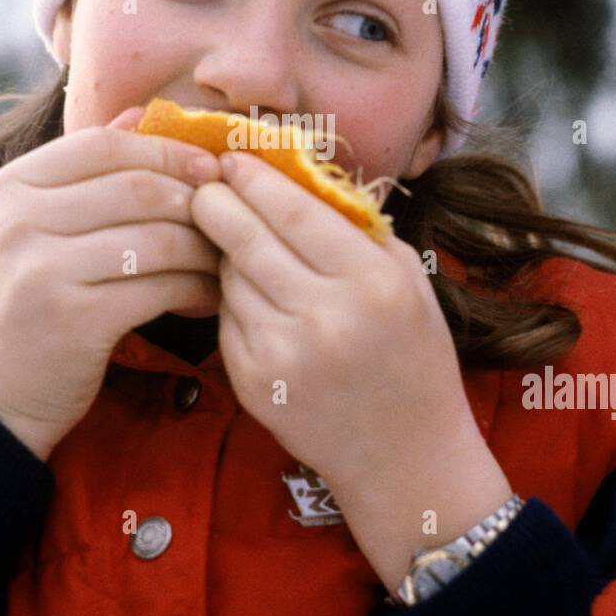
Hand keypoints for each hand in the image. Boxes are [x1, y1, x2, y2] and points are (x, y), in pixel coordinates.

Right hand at [0, 107, 222, 458]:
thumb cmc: (24, 311)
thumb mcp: (32, 231)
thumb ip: (83, 172)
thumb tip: (142, 113)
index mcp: (8, 187)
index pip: (103, 144)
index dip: (166, 150)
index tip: (210, 167)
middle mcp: (18, 220)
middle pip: (138, 187)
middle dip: (197, 200)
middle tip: (232, 217)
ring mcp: (42, 268)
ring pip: (157, 237)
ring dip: (205, 249)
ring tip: (226, 260)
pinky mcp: (74, 318)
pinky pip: (160, 287)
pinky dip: (196, 289)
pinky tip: (209, 298)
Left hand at [189, 150, 484, 499]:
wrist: (405, 458)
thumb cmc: (413, 357)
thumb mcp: (407, 281)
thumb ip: (356, 230)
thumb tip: (293, 176)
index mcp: (372, 283)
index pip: (294, 211)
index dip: (255, 178)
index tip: (233, 157)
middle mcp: (326, 317)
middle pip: (246, 239)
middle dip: (215, 202)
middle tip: (203, 183)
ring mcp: (283, 355)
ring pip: (229, 278)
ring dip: (225, 253)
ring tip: (236, 242)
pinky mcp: (253, 384)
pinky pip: (226, 319)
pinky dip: (231, 300)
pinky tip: (250, 296)